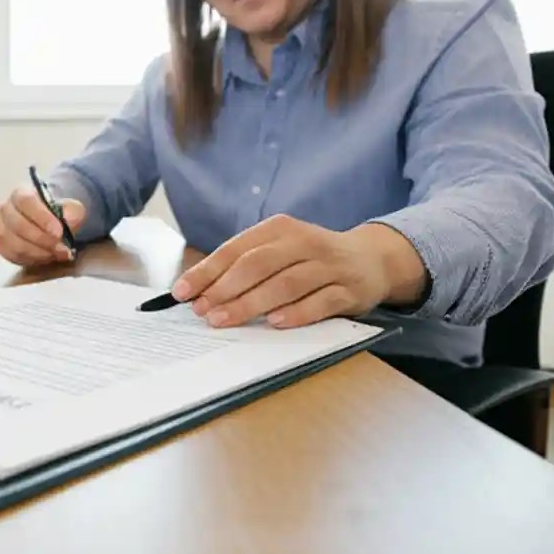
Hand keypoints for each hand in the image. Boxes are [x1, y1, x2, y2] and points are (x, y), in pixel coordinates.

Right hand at [0, 186, 86, 266]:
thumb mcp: (70, 207)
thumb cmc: (55, 213)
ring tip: (58, 253)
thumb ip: (73, 211)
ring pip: (16, 244)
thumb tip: (70, 222)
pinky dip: (34, 259)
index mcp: (21, 194)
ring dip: (40, 252)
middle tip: (61, 247)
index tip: (59, 232)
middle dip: (42, 239)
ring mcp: (3, 229)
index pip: (26, 202)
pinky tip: (48, 256)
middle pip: (18, 225)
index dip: (42, 218)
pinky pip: (16, 256)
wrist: (47, 224)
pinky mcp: (4, 247)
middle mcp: (6, 210)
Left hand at [172, 215, 425, 328]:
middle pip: (259, 264)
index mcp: (280, 229)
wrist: (372, 260)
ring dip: (253, 303)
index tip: (182, 292)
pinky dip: (298, 313)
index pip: (237, 249)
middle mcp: (305, 242)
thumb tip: (198, 292)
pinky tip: (275, 324)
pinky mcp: (349, 290)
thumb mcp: (278, 251)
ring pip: (287, 284)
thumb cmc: (309, 259)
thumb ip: (243, 267)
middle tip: (203, 311)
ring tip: (226, 320)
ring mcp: (329, 266)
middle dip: (226, 289)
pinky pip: (322, 302)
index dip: (207, 271)